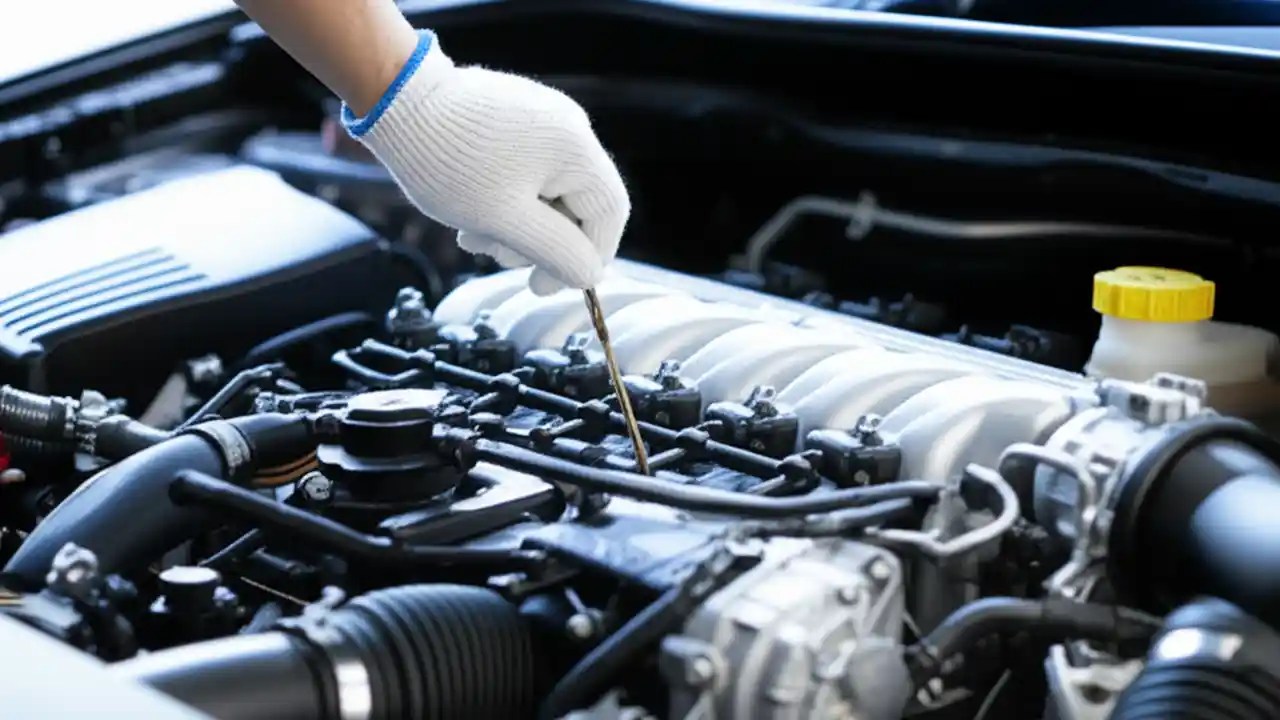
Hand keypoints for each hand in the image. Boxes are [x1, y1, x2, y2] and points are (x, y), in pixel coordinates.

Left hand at [344, 32, 629, 294]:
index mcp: (576, 148)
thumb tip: (589, 276)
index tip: (546, 283)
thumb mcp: (506, 221)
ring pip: (547, 193)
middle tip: (493, 256)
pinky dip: (504, 199)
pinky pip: (527, 171)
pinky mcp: (516, 117)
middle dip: (536, 241)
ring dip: (514, 225)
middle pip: (575, 205)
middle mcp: (568, 127)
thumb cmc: (448, 161)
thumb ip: (556, 252)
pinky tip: (468, 212)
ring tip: (470, 235)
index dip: (588, 258)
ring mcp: (542, 118)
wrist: (396, 98)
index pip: (609, 213)